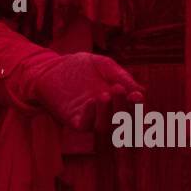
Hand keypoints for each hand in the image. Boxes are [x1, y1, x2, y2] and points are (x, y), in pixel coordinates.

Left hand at [11, 52, 144, 130]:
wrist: (51, 68)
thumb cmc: (79, 66)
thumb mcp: (103, 65)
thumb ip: (121, 76)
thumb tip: (140, 90)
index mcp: (118, 102)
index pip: (132, 111)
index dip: (137, 107)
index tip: (137, 95)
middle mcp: (107, 114)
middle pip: (122, 121)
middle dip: (125, 109)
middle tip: (124, 91)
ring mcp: (91, 119)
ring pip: (105, 126)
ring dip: (108, 112)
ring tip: (106, 93)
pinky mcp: (74, 121)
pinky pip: (86, 124)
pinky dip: (91, 115)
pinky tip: (92, 100)